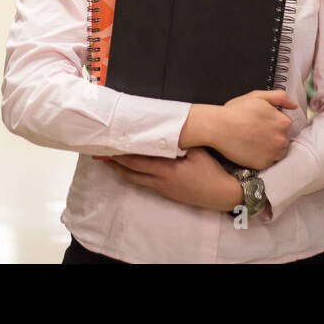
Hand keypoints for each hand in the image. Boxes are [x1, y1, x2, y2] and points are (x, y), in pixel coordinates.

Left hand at [108, 148, 243, 211]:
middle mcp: (159, 181)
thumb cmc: (211, 171)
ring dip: (121, 171)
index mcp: (165, 169)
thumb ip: (179, 141)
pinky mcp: (167, 193)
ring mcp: (163, 189)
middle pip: (131, 172)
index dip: (120, 154)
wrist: (223, 195)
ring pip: (136, 180)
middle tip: (100, 154)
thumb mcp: (197, 150)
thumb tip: (164, 128)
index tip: (109, 145)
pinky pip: (145, 183)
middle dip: (115, 163)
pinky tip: (131, 171)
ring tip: (109, 162)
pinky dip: (133, 175)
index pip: (136, 161)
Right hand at [180, 90, 294, 169]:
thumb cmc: (236, 111)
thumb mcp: (258, 96)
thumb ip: (280, 97)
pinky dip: (261, 158)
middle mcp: (282, 139)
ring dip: (269, 148)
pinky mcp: (263, 164)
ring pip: (277, 152)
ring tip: (253, 142)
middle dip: (272, 136)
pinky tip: (250, 150)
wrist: (218, 127)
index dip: (272, 123)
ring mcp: (273, 153)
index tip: (260, 123)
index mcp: (283, 121)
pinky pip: (268, 163)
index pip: (284, 125)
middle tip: (255, 132)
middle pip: (282, 139)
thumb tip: (294, 106)